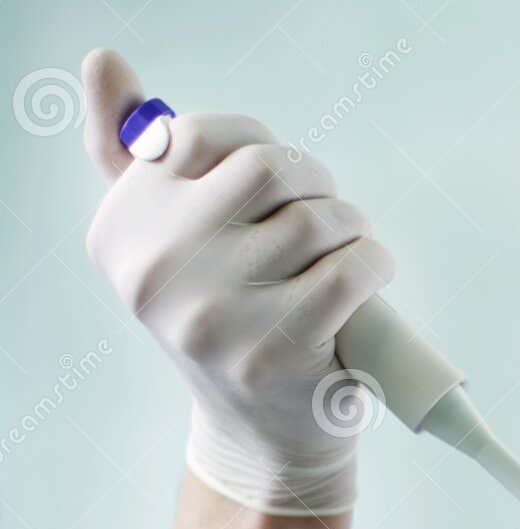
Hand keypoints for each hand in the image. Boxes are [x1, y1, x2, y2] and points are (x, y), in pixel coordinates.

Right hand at [81, 48, 392, 514]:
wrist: (261, 434)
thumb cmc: (225, 318)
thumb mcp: (167, 242)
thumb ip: (132, 153)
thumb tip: (105, 64)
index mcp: (121, 231)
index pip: (195, 135)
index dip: (257, 147)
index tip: (276, 181)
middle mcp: (156, 271)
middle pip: (267, 169)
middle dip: (315, 182)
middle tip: (328, 213)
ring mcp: (215, 315)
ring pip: (315, 219)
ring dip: (351, 225)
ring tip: (349, 247)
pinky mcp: (278, 351)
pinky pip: (351, 268)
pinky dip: (374, 262)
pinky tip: (368, 275)